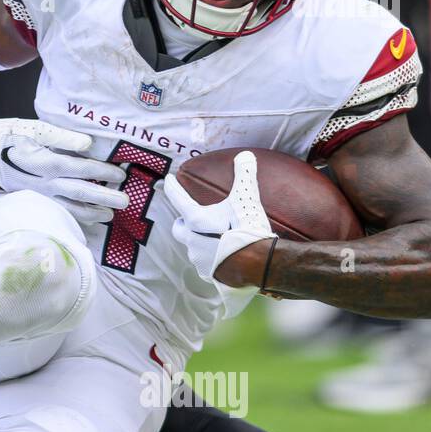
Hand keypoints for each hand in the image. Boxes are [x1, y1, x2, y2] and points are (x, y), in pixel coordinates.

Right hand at [0, 118, 127, 224]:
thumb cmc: (9, 135)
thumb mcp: (34, 128)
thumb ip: (62, 136)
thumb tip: (88, 144)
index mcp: (45, 162)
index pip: (81, 169)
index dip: (102, 172)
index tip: (120, 174)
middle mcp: (42, 183)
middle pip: (79, 193)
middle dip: (104, 198)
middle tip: (125, 202)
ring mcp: (36, 195)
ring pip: (68, 209)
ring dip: (91, 214)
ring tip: (109, 216)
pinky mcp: (31, 201)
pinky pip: (56, 213)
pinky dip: (73, 219)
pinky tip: (85, 221)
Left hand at [163, 150, 275, 311]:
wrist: (262, 266)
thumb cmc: (249, 230)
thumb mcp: (248, 199)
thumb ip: (245, 176)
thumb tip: (246, 155)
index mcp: (196, 221)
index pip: (178, 199)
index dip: (172, 188)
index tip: (168, 180)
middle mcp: (192, 242)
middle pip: (179, 229)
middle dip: (183, 222)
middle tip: (193, 217)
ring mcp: (200, 261)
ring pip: (192, 248)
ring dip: (199, 241)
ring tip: (214, 236)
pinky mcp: (212, 276)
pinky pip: (207, 264)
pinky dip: (213, 258)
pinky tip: (226, 255)